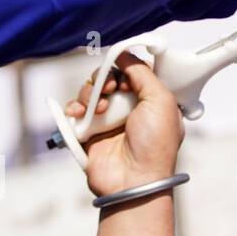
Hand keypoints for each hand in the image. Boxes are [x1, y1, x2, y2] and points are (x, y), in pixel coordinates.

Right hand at [65, 53, 182, 198]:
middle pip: (109, 77)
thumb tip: (125, 56)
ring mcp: (109, 120)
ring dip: (90, 92)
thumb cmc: (154, 144)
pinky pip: (75, 109)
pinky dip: (74, 107)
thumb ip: (143, 73)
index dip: (127, 68)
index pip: (135, 72)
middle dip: (106, 78)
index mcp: (152, 102)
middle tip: (111, 89)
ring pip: (91, 90)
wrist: (133, 179)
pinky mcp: (89, 131)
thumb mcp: (162, 100)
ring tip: (98, 107)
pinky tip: (80, 113)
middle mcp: (131, 109)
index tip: (125, 72)